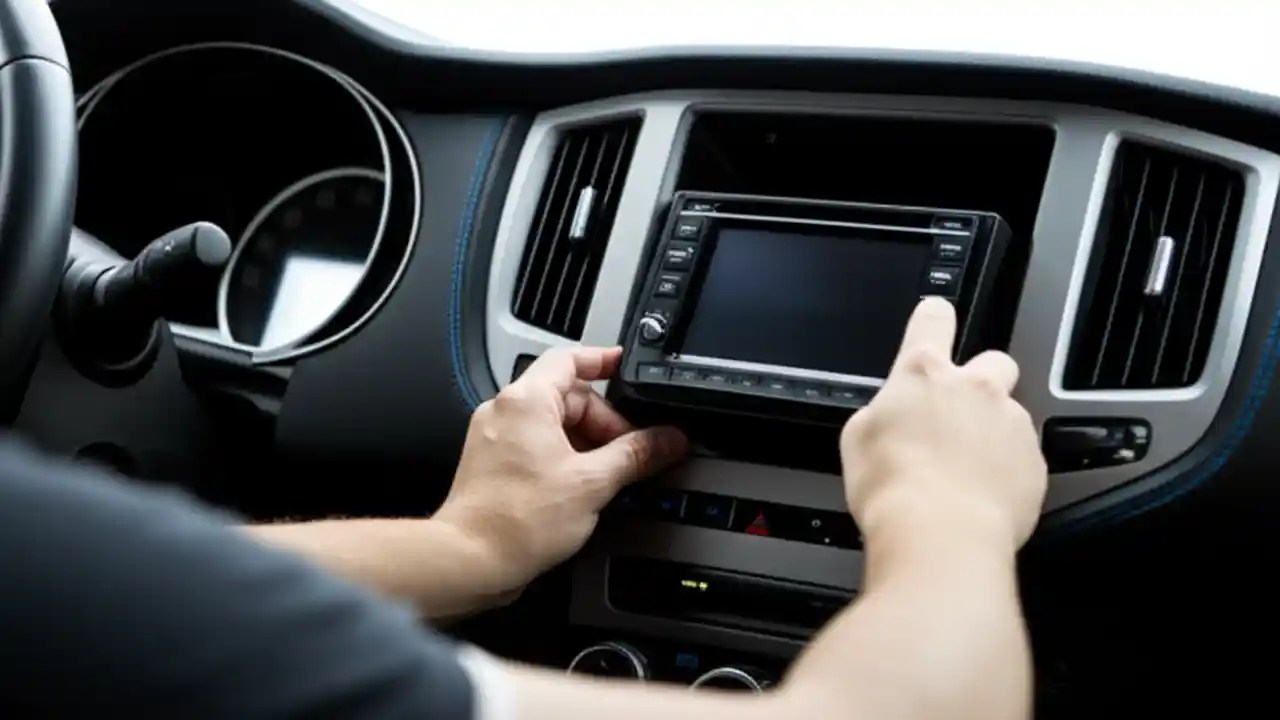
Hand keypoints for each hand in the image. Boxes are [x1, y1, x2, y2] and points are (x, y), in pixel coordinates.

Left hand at [436, 346, 687, 592]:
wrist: (470, 561)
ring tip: (607, 475)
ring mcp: (495, 438)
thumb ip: (636, 455)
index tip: (626, 368)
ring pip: (553, 424)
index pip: (570, 359)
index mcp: (526, 401)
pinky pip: (536, 446)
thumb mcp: (592, 484)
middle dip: (604, 421)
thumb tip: (667, 441)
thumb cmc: (515, 522)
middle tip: (631, 450)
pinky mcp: (493, 464)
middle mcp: (505, 412)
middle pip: (567, 396)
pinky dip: (564, 458)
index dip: (604, 360)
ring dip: (586, 443)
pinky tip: (582, 487)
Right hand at [840, 297, 1046, 549]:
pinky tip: (979, 495)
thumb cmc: (893, 489)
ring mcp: (1010, 424)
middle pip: (992, 362)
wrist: (940, 536)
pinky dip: (1005, 471)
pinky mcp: (1034, 462)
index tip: (934, 320)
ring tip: (963, 472)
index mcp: (922, 374)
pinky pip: (1023, 457)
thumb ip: (882, 413)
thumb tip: (891, 415)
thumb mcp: (857, 439)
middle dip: (978, 382)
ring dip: (990, 434)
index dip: (932, 319)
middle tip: (956, 415)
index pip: (932, 320)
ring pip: (1008, 414)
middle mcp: (974, 389)